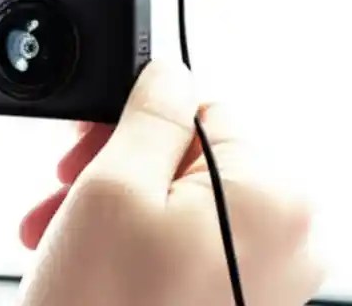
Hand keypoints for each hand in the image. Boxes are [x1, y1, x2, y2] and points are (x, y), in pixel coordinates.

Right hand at [18, 60, 323, 305]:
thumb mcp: (112, 183)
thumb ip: (149, 109)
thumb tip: (167, 71)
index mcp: (275, 195)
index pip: (201, 106)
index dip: (129, 119)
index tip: (84, 142)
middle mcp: (291, 239)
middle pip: (190, 159)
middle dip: (115, 167)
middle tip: (63, 190)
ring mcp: (267, 282)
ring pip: (181, 204)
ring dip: (113, 206)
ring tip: (60, 231)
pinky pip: (186, 248)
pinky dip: (133, 243)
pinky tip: (86, 258)